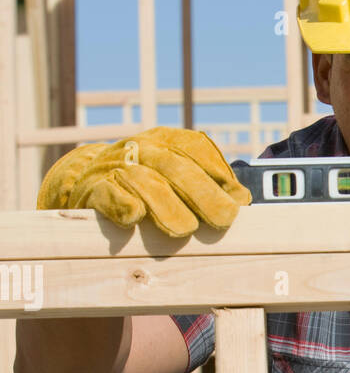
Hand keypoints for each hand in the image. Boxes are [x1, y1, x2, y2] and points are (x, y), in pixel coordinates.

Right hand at [38, 127, 251, 236]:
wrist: (85, 178)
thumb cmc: (143, 182)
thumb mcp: (174, 175)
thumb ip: (206, 183)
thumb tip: (241, 199)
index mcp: (166, 141)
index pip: (195, 148)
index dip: (218, 171)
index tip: (239, 198)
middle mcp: (142, 148)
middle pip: (174, 166)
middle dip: (202, 193)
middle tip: (223, 218)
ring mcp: (117, 167)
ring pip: (143, 181)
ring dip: (165, 205)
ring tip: (185, 230)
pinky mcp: (94, 189)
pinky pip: (108, 193)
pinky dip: (121, 203)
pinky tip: (135, 216)